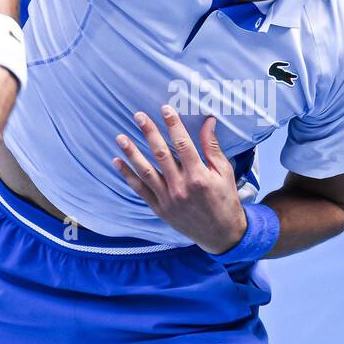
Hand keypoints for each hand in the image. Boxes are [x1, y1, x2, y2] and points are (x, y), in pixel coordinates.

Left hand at [112, 106, 246, 254]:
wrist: (220, 234)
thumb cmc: (225, 200)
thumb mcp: (224, 172)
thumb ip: (212, 147)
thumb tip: (208, 121)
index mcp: (199, 176)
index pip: (182, 144)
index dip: (173, 125)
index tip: (165, 109)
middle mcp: (181, 186)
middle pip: (161, 154)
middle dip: (149, 133)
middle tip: (138, 116)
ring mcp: (168, 199)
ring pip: (146, 171)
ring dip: (132, 153)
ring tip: (120, 137)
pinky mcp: (160, 208)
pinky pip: (140, 190)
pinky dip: (127, 176)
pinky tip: (117, 162)